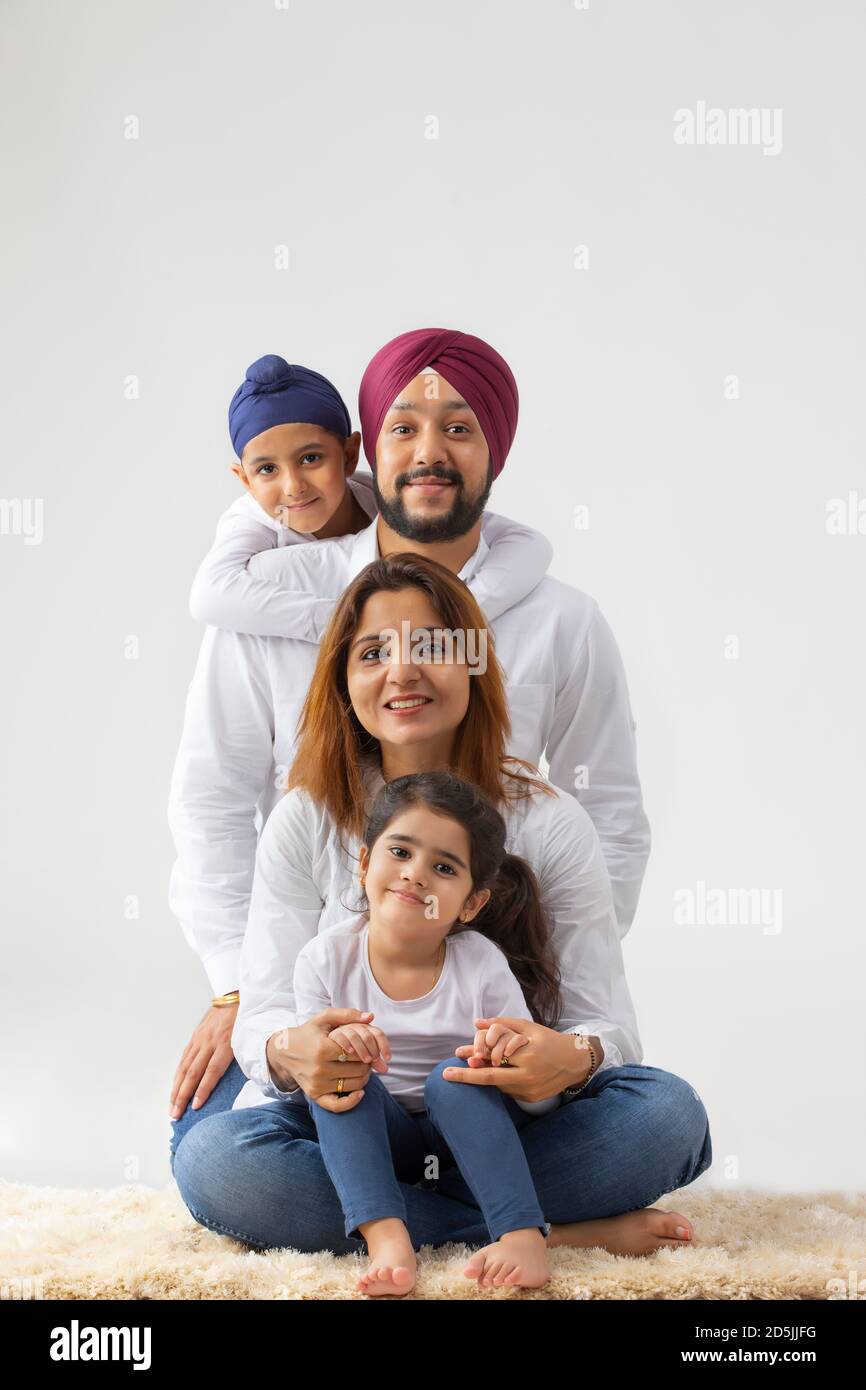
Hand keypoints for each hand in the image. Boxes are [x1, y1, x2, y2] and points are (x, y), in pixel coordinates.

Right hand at [170, 1002, 237, 1118]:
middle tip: (176, 1114)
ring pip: (185, 1067)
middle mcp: (209, 1043)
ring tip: (172, 1106)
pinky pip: (184, 1058)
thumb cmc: (244, 1021)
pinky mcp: (195, 1037)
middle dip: (183, 1096)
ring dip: (176, 1088)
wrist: (234, 996)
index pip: (212, 1072)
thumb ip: (242, 1059)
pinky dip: (178, 1074)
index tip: (196, 1106)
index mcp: (226, 1044)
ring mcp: (200, 1039)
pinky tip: (174, 1087)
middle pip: (193, 1073)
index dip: (203, 1090)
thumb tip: (239, 1080)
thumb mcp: (247, 1039)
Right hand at [266, 1008, 385, 1113]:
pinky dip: (352, 1101)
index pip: (356, 1052)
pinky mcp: (314, 1095)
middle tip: (369, 1058)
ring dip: (364, 1078)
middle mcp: (319, 1069)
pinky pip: (337, 1105)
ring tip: (363, 1069)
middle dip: (368, 1063)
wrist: (284, 1051)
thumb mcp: (324, 1018)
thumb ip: (347, 1014)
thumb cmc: (308, 1033)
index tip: (367, 1046)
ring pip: (353, 1085)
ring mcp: (316, 1084)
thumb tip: (371, 1016)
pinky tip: (360, 1092)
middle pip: (357, 1069)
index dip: (367, 1049)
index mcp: (322, 1049)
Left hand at [447, 1016, 591, 1102]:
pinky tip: (500, 1072)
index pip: (494, 1060)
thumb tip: (476, 1023)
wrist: (576, 1062)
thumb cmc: (550, 1040)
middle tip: (447, 1074)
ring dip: (485, 1076)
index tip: (454, 1058)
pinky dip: (502, 1081)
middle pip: (491, 1079)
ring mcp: (530, 1090)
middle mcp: (529, 1076)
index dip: (473, 1059)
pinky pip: (509, 1090)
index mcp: (528, 1055)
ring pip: (499, 1085)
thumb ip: (501, 1024)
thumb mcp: (528, 1027)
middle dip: (467, 1077)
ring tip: (474, 1066)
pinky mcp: (532, 1099)